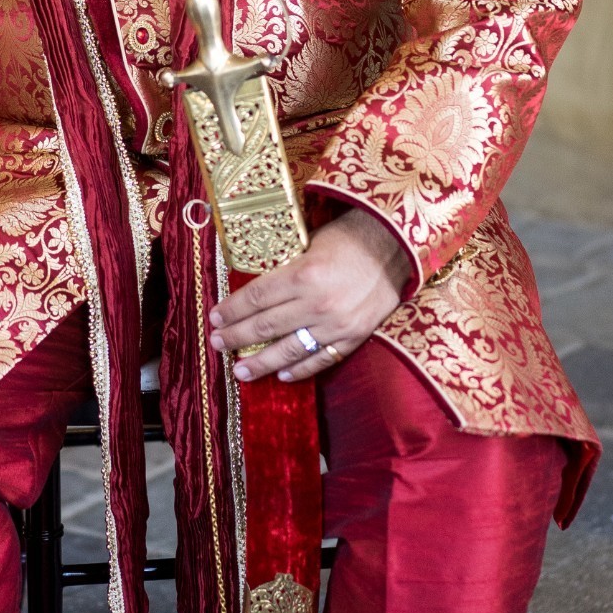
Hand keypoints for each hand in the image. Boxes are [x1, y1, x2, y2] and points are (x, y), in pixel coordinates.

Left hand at [208, 207, 409, 383]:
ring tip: (240, 371)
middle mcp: (317, 303)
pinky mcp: (354, 337)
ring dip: (260, 363)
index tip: (215, 317)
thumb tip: (257, 290)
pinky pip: (321, 360)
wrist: (397, 246)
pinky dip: (300, 370)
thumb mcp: (310, 244)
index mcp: (303, 274)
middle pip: (265, 326)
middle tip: (217, 344)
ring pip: (289, 350)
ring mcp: (336, 324)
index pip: (256, 297)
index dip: (232, 310)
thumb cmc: (351, 236)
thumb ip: (286, 269)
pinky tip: (282, 376)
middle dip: (236, 337)